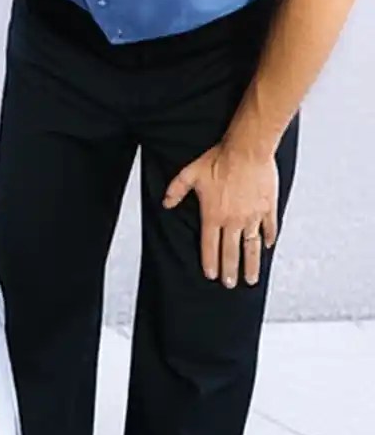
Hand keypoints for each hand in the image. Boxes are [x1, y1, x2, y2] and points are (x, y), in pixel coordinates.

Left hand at [163, 142, 278, 288]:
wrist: (247, 150)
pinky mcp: (268, 208)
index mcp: (213, 215)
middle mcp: (233, 220)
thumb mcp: (189, 174)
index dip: (210, 262)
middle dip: (229, 271)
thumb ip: (176, 190)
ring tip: (251, 279)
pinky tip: (266, 247)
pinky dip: (268, 239)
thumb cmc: (218, 160)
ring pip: (251, 246)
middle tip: (230, 284)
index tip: (211, 275)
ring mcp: (252, 216)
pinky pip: (269, 228)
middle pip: (230, 252)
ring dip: (251, 264)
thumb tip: (166, 204)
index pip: (210, 246)